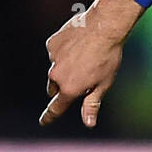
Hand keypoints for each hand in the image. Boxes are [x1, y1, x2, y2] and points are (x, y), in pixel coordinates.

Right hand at [41, 0, 142, 127]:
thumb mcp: (103, 84)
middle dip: (63, 87)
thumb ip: (92, 104)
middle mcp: (57, 75)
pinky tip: (77, 43)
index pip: (56, 107)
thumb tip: (88, 124)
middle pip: (54, 88)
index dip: (50, 116)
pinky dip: (64, 51)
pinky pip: (55, 52)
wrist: (103, 27)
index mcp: (70, 89)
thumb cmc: (108, 58)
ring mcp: (52, 58)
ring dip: (65, 67)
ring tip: (84, 56)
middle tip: (80, 78)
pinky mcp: (51, 44)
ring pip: (56, 68)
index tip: (43, 121)